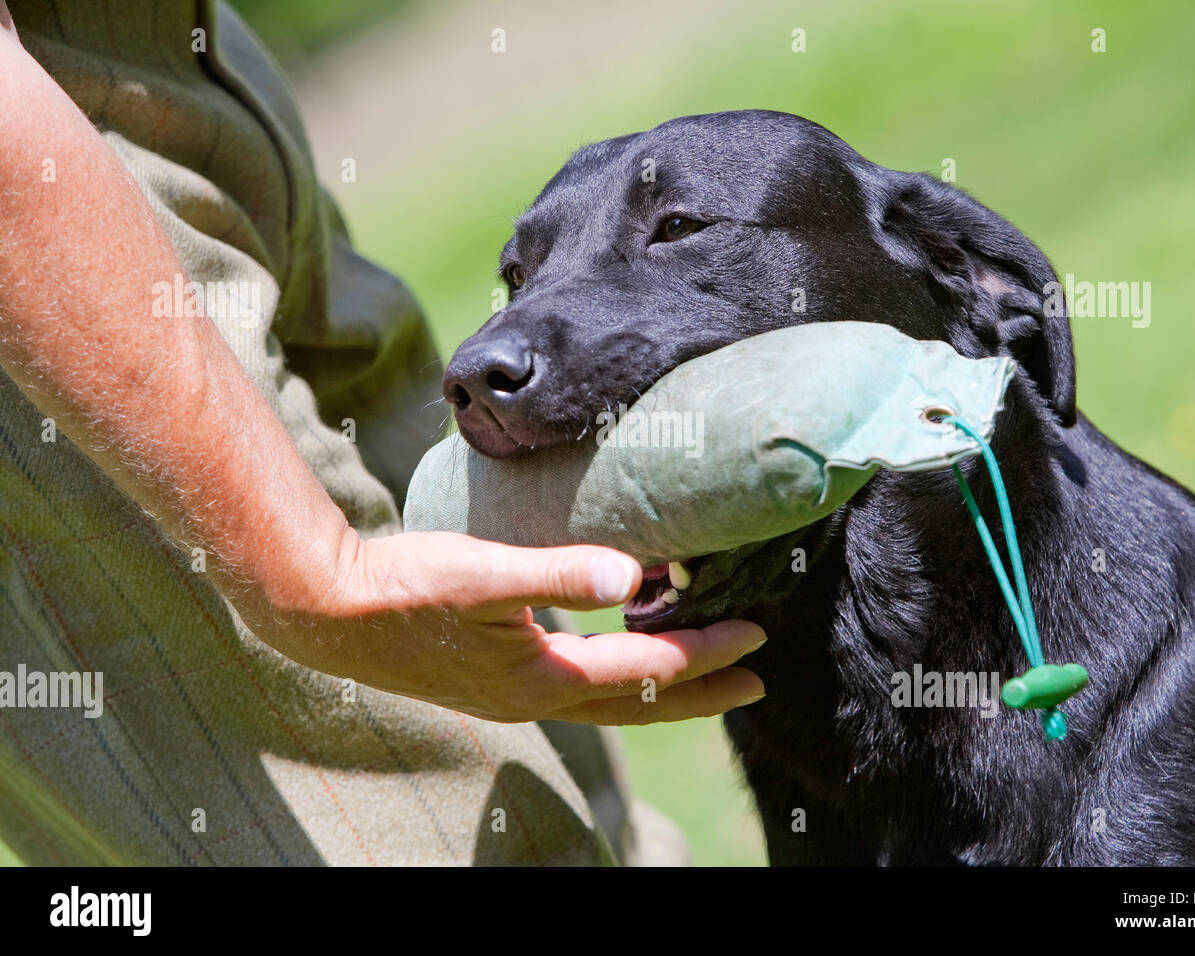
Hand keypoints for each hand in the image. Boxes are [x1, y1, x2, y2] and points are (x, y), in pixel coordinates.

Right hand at [236, 529, 766, 723]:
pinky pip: (578, 682)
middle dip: (702, 693)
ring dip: (662, 685)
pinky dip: (616, 669)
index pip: (647, 670)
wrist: (330, 612)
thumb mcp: (486, 574)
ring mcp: (515, 694)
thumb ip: (560, 574)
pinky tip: (619, 643)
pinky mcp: (496, 678)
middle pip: (639, 703)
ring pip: (610, 696)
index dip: (705, 653)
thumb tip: (632, 577)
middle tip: (756, 682)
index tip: (755, 636)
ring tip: (703, 669)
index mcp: (543, 678)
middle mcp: (537, 697)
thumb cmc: (405, 588)